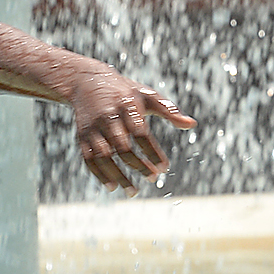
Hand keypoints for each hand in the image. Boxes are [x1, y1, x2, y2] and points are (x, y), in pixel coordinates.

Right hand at [70, 71, 194, 194]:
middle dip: (138, 166)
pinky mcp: (82, 136)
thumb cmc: (125, 92)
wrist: (88, 82)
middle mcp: (108, 118)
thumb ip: (169, 110)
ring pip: (103, 156)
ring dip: (117, 176)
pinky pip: (89, 159)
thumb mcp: (147, 95)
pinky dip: (99, 175)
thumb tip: (192, 124)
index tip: (164, 167)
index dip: (152, 152)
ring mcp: (93, 128)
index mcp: (126, 107)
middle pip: (122, 147)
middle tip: (153, 179)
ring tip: (133, 191)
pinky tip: (112, 187)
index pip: (141, 134)